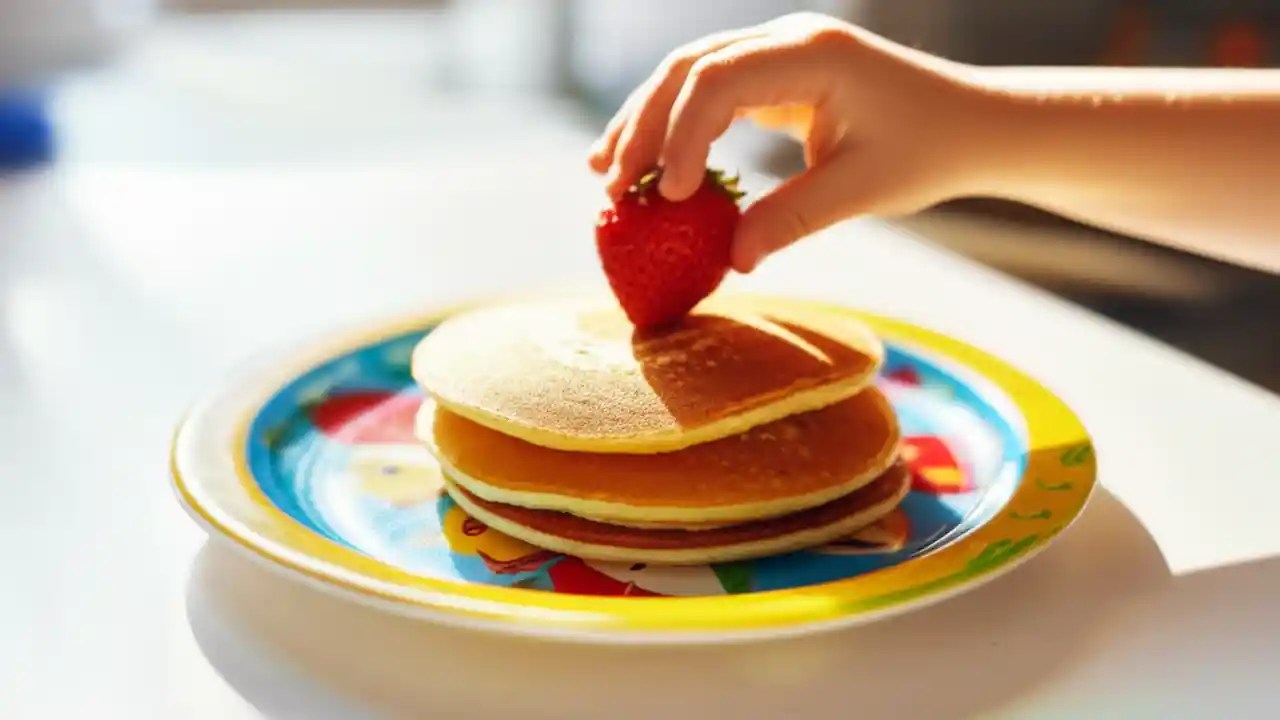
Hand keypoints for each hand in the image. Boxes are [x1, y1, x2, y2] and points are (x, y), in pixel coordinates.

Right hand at [588, 13, 989, 271]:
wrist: (971, 124)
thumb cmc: (928, 151)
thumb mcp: (863, 190)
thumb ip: (793, 219)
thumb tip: (729, 261)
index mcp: (815, 54)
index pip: (721, 80)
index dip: (682, 135)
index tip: (668, 196)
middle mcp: (789, 39)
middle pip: (690, 66)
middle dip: (644, 125)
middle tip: (611, 186)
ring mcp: (780, 50)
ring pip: (690, 73)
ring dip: (646, 121)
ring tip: (605, 173)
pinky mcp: (777, 72)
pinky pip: (710, 91)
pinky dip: (675, 125)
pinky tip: (649, 164)